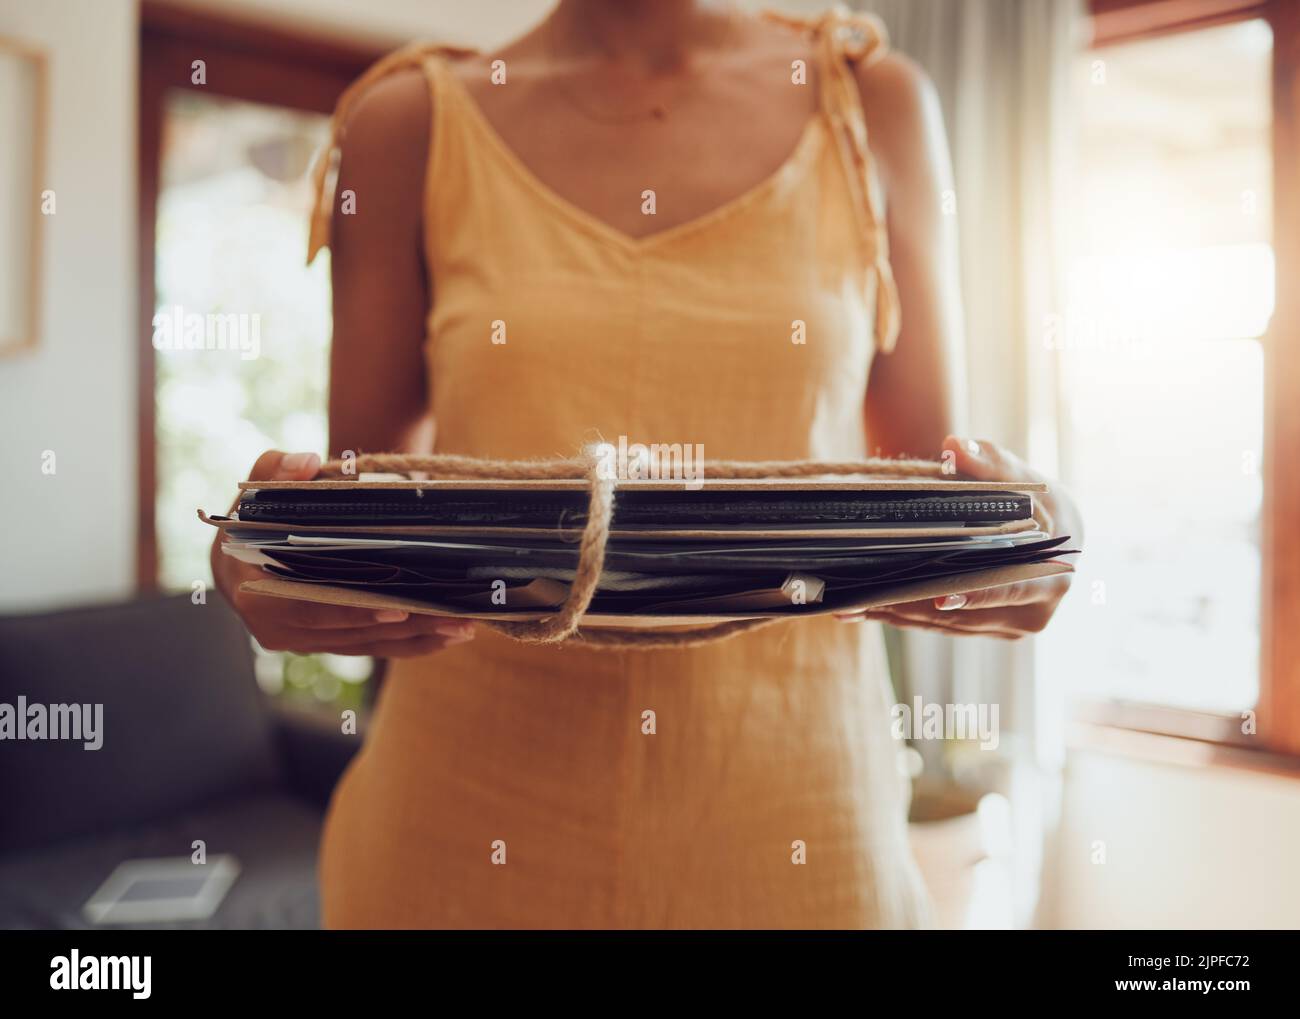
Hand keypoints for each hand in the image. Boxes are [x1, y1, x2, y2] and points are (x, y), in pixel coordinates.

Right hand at [211, 450, 475, 655]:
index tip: (399, 608)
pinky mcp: (330, 644)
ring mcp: (307, 641)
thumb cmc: (251, 519)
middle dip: (407, 625)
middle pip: (352, 632)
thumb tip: (307, 463)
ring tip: (464, 625)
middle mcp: (281, 628)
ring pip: (370, 645)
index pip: (311, 608)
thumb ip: (274, 472)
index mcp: (258, 595)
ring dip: (419, 636)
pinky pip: (374, 649)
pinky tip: (450, 635)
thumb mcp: (255, 491)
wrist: (243, 554)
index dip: (354, 610)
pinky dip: (412, 643)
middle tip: (454, 616)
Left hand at [834, 436, 1081, 639]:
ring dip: (900, 614)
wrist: (1050, 531)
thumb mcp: (1020, 477)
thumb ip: (989, 461)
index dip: (973, 593)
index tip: (939, 596)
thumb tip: (955, 446)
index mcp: (1051, 579)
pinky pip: (940, 626)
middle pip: (965, 614)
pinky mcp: (984, 630)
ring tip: (854, 604)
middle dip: (914, 604)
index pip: (1008, 589)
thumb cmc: (1037, 501)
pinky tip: (867, 607)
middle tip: (865, 597)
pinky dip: (905, 615)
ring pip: (946, 625)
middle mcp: (1031, 613)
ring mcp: (1007, 627)